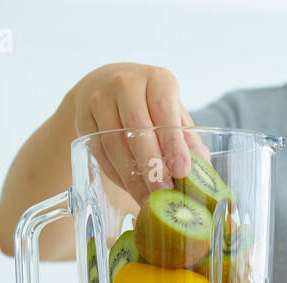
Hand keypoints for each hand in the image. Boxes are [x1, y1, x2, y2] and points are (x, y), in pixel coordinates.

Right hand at [67, 63, 204, 202]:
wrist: (104, 86)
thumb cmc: (147, 103)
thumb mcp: (171, 112)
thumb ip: (187, 138)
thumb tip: (204, 169)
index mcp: (156, 79)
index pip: (164, 109)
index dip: (173, 142)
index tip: (182, 171)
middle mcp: (126, 83)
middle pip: (137, 127)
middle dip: (151, 164)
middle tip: (164, 193)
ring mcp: (100, 99)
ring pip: (114, 143)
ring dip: (132, 176)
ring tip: (147, 199)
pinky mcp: (82, 118)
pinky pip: (99, 152)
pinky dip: (115, 174)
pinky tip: (129, 188)